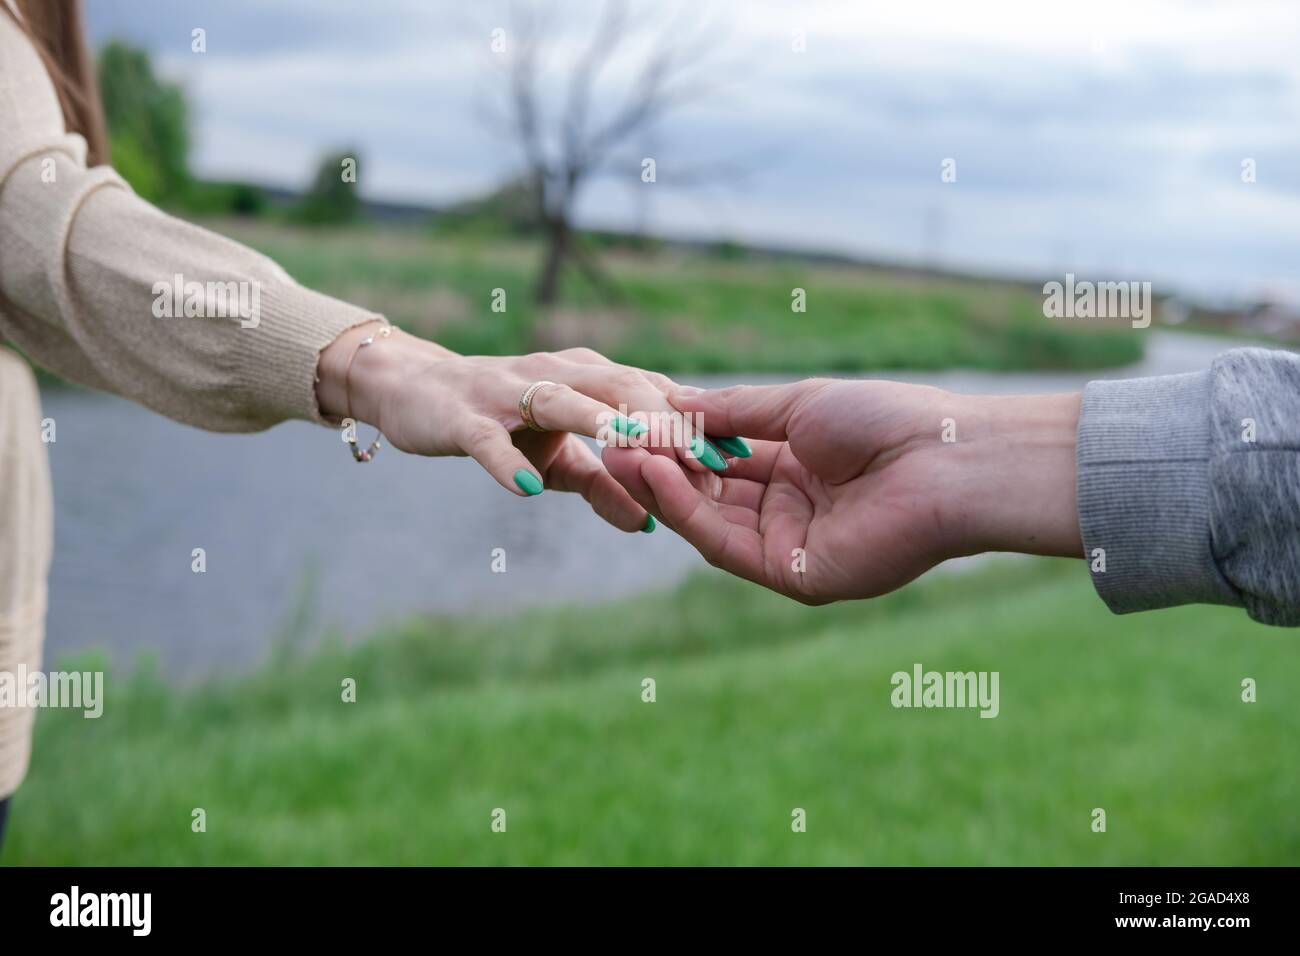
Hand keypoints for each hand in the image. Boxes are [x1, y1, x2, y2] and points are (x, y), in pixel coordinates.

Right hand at [315, 325, 731, 532]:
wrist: (414, 390)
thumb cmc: (501, 420)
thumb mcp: (559, 456)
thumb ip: (605, 485)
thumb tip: (649, 524)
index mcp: (592, 377)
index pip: (655, 395)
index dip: (698, 424)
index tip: (742, 457)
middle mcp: (559, 374)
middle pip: (623, 388)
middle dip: (667, 424)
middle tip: (706, 462)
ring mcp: (510, 392)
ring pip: (564, 400)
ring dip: (601, 423)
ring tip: (637, 448)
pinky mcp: (464, 417)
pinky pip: (489, 440)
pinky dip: (509, 463)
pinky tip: (531, 491)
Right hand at [603, 378, 1082, 601]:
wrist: (946, 460)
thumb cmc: (886, 421)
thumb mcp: (795, 406)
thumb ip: (732, 412)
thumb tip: (672, 404)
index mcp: (799, 471)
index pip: (724, 462)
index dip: (680, 444)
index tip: (636, 421)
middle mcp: (792, 513)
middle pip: (710, 495)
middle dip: (662, 469)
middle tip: (613, 440)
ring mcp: (792, 548)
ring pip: (710, 522)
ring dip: (665, 489)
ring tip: (624, 452)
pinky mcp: (796, 578)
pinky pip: (727, 545)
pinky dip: (688, 512)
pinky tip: (660, 473)